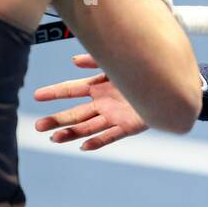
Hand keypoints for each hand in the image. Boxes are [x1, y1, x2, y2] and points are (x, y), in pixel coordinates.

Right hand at [33, 53, 149, 150]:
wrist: (171, 85)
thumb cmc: (143, 70)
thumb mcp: (118, 62)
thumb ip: (96, 60)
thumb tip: (73, 60)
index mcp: (98, 87)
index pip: (70, 90)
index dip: (54, 92)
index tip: (36, 95)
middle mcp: (102, 103)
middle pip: (75, 114)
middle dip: (56, 120)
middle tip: (38, 126)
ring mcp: (114, 116)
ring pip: (88, 127)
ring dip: (71, 133)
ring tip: (55, 138)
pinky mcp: (128, 126)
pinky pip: (111, 136)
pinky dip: (98, 141)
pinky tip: (84, 146)